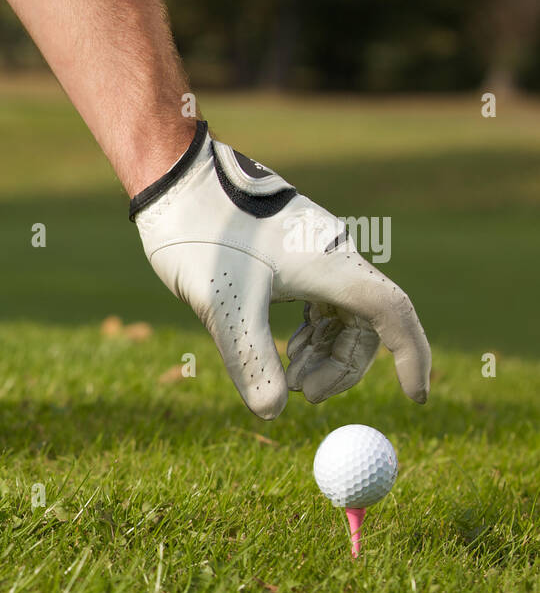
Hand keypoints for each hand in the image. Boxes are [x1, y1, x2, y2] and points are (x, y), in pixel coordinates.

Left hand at [131, 122, 430, 418]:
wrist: (175, 180)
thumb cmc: (202, 236)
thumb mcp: (224, 306)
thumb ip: (252, 360)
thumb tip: (272, 412)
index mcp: (331, 263)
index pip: (392, 314)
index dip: (411, 357)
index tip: (416, 398)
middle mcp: (331, 254)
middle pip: (364, 322)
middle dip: (342, 366)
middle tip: (302, 395)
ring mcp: (310, 251)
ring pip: (338, 313)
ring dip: (322, 353)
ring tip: (288, 380)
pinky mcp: (286, 251)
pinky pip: (316, 300)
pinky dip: (306, 332)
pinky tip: (281, 350)